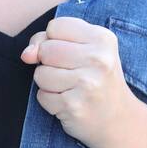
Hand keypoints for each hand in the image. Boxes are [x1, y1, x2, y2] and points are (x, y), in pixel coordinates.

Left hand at [20, 17, 140, 147]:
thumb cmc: (97, 80)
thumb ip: (50, 41)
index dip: (54, 40)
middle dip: (49, 62)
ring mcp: (87, 84)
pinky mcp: (74, 106)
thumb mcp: (85, 50)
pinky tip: (69, 102)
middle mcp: (98, 59)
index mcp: (102, 38)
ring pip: (40, 74)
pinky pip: (42, 96)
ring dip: (48, 83)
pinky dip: (50, 100)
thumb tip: (27, 54)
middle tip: (70, 73)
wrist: (119, 121)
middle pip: (46, 49)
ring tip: (70, 88)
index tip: (70, 53)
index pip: (55, 26)